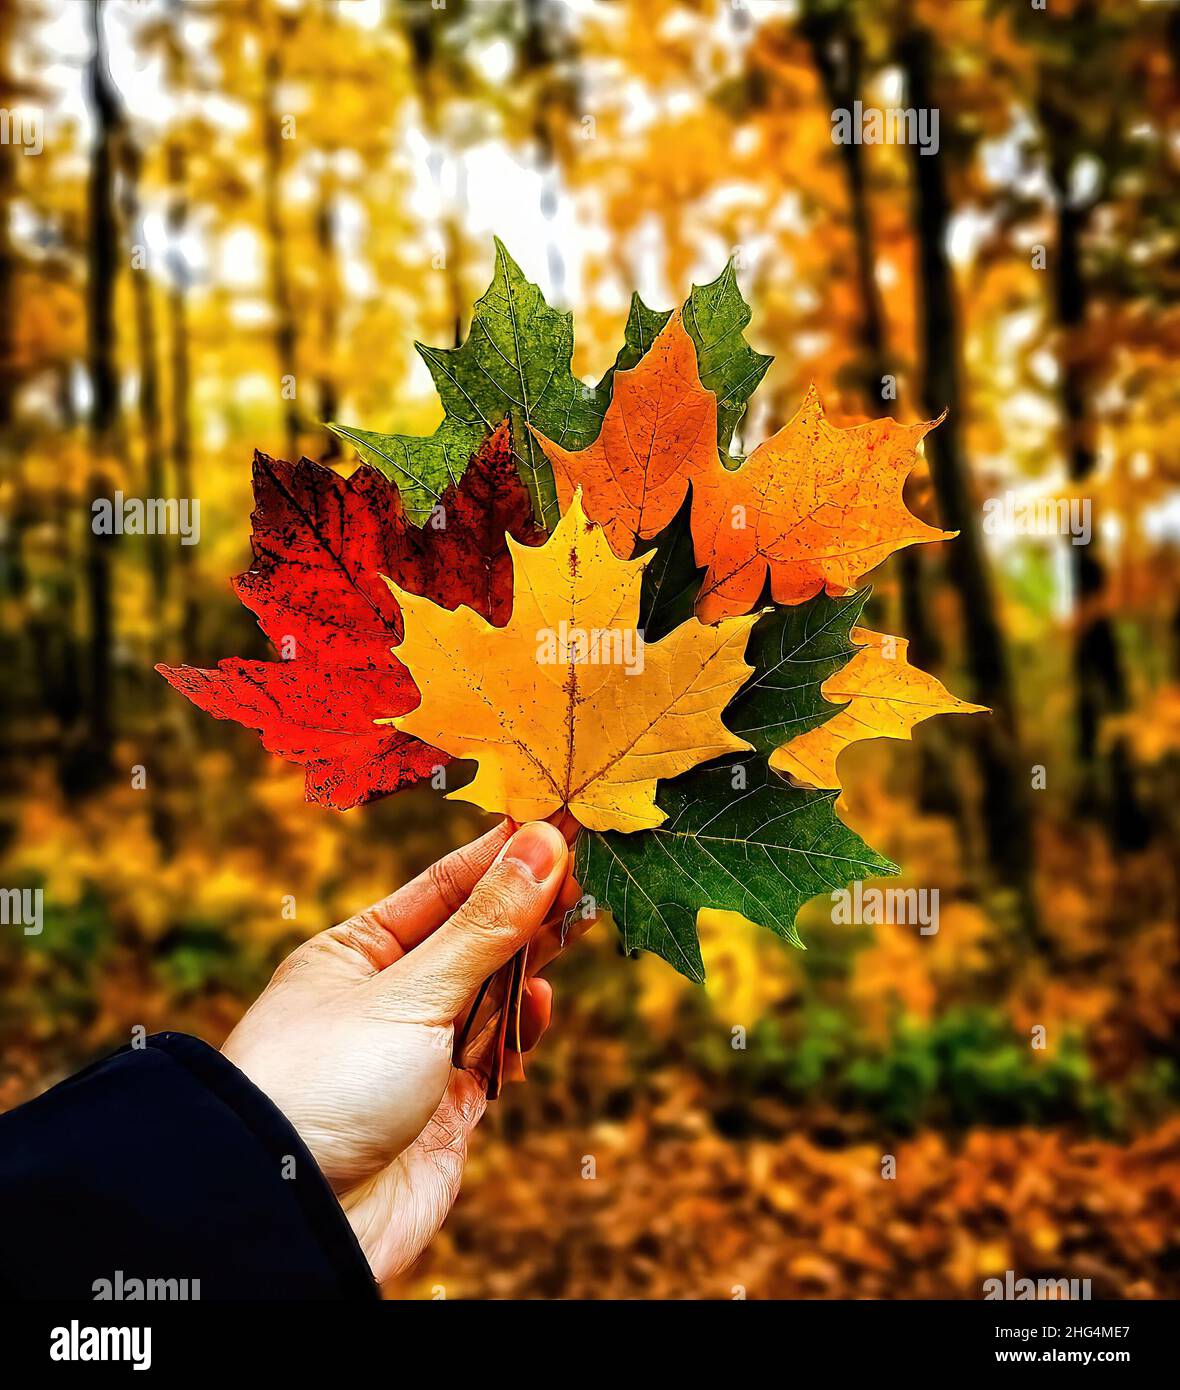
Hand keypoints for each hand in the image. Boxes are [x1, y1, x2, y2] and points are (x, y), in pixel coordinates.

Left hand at [221, 819, 587, 1283]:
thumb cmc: (323, 1085)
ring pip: (490, 995)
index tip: (557, 821)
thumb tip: (543, 846)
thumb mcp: (409, 992)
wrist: (290, 1223)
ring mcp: (415, 1058)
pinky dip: (521, 1027)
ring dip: (530, 961)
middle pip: (471, 939)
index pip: (440, 888)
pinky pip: (494, 1056)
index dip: (500, 856)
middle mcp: (384, 1000)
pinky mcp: (443, 1114)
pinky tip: (541, 997)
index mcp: (353, 954)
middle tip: (588, 864)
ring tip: (579, 918)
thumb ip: (485, 926)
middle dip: (526, 905)